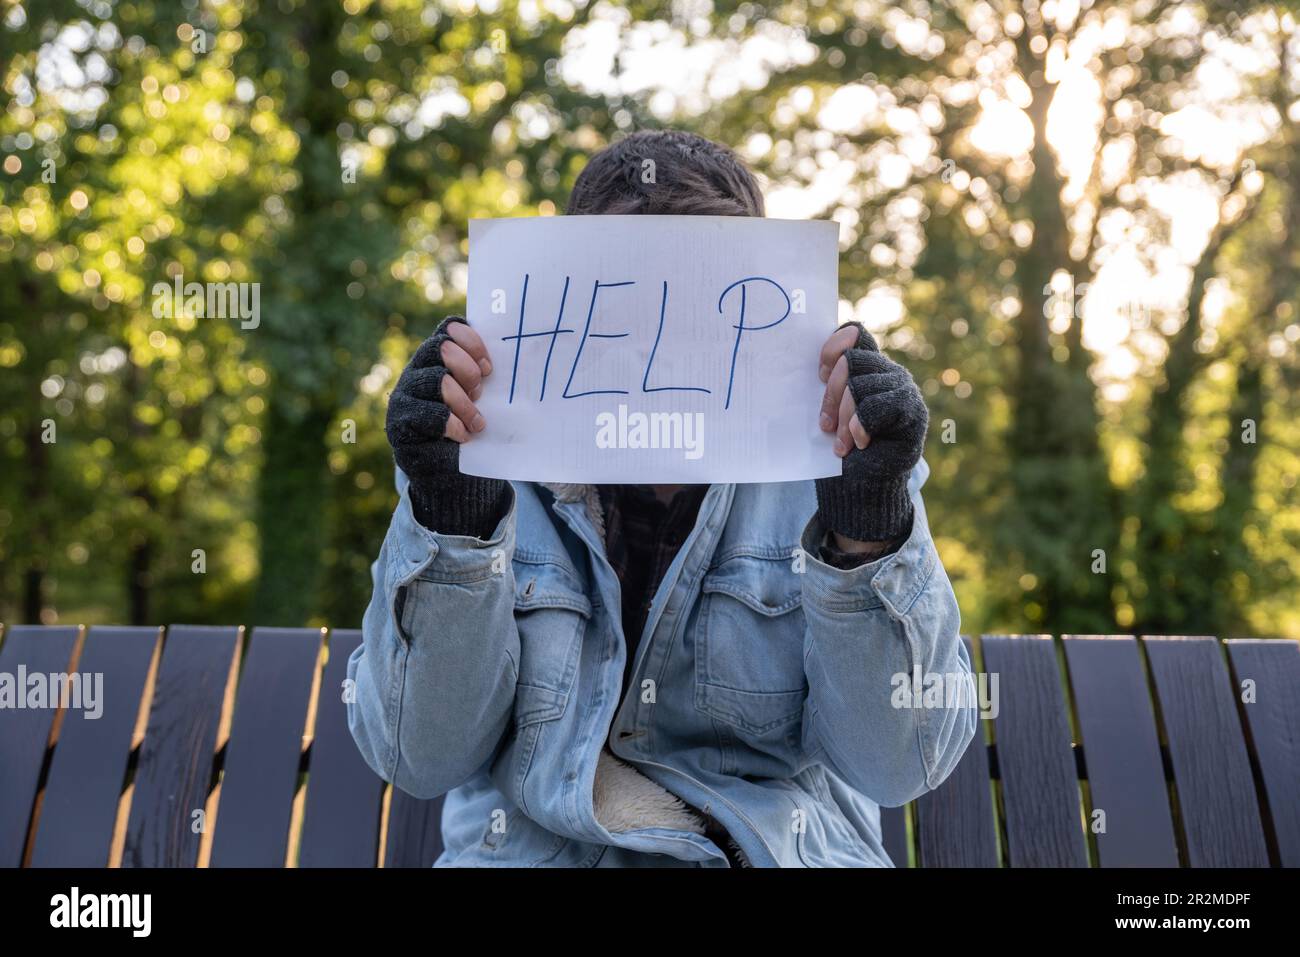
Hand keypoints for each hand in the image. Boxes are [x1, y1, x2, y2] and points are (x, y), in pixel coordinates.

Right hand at [386, 317, 506, 537]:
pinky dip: (452, 425)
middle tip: (480, 392)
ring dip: (464, 402)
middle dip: (467, 369)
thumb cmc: (473, 429)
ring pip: (437, 380)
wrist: (453, 474)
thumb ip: (487, 376)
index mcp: (439, 358)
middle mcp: (419, 370)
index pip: (449, 329)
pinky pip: (429, 413)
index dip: (471, 341)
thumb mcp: (484, 398)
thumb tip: (522, 355)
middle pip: (440, 348)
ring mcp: (406, 394)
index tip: (490, 366)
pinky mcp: (400, 421)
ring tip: (478, 423)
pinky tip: (463, 436)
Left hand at [813, 322, 927, 544]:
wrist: (861, 485)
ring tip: (842, 444)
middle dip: (831, 396)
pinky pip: (875, 406)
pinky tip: (860, 443)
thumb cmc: (842, 448)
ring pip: (859, 386)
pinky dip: (860, 427)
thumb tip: (819, 366)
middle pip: (850, 361)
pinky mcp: (912, 410)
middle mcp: (887, 371)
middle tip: (824, 426)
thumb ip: (829, 384)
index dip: (832, 346)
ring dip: (843, 420)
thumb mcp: (829, 411)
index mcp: (867, 366)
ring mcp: (902, 388)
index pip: (853, 334)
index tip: (819, 374)